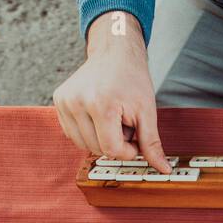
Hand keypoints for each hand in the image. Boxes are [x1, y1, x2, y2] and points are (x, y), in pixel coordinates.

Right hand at [53, 12, 168, 172]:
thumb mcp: (147, 112)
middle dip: (115, 142)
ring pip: (84, 145)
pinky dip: (88, 132)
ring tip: (111, 117)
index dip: (128, 150)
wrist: (114, 52)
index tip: (135, 136)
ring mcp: (64, 101)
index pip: (111, 150)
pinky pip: (73, 134)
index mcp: (100, 105)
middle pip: (97, 149)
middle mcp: (77, 103)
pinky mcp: (58, 101)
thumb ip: (152, 143)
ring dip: (101, 138)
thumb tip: (164, 170)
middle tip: (123, 121)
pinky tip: (98, 115)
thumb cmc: (132, 79)